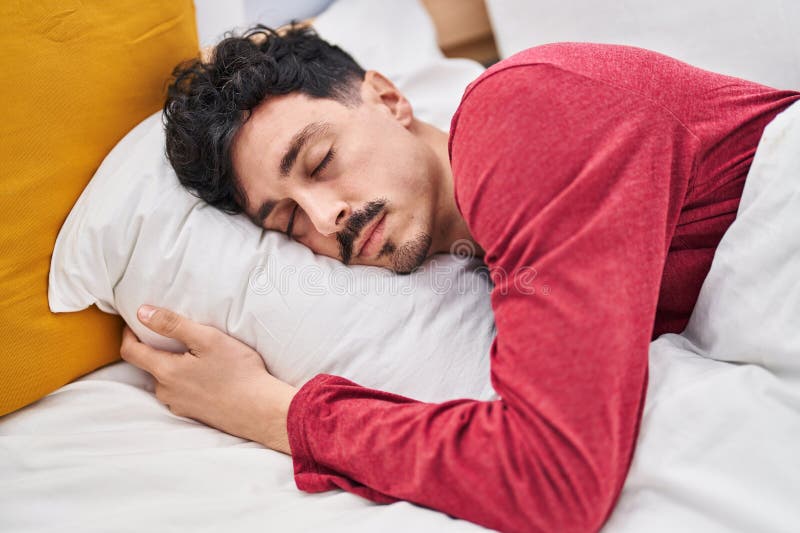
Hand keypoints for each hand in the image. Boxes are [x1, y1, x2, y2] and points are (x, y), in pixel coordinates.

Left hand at [120, 305, 296, 453]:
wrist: (260, 410)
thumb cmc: (238, 372)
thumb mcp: (208, 339)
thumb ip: (172, 324)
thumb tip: (142, 313)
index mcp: (166, 372)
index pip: (130, 351)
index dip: (129, 333)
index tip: (137, 322)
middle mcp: (166, 392)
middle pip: (148, 365)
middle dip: (157, 348)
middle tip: (177, 335)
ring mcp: (179, 405)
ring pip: (165, 380)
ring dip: (173, 366)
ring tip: (197, 355)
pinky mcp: (192, 414)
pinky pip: (180, 392)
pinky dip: (186, 381)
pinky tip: (206, 375)